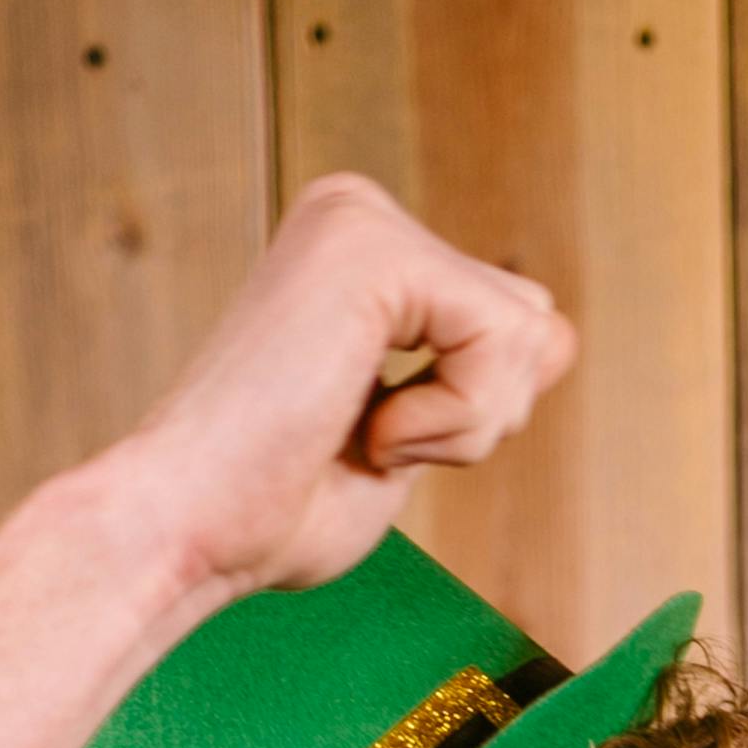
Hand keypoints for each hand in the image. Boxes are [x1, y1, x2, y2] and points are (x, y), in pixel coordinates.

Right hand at [123, 176, 576, 604]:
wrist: (188, 530)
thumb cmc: (269, 512)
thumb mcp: (407, 441)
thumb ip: (477, 382)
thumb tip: (559, 330)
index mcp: (361, 255)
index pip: (506, 323)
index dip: (469, 415)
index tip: (362, 439)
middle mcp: (359, 217)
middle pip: (530, 319)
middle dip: (478, 415)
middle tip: (365, 443)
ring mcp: (362, 221)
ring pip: (528, 331)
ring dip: (464, 425)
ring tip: (358, 436)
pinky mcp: (373, 247)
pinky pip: (502, 341)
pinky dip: (452, 419)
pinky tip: (365, 430)